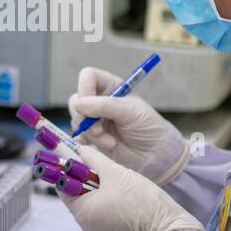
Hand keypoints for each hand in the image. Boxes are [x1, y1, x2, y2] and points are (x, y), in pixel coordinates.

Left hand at [54, 142, 203, 230]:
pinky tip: (117, 189)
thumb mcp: (114, 172)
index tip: (71, 156)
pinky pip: (100, 211)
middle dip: (84, 178)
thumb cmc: (141, 200)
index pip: (63, 187)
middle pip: (75, 195)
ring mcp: (98, 230)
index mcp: (82, 212)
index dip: (67, 170)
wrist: (166, 223)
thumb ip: (94, 158)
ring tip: (110, 176)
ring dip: (95, 188)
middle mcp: (86, 225)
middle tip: (94, 162)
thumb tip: (81, 149)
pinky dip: (104, 199)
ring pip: (89, 202)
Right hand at [68, 67, 189, 183]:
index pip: (88, 77)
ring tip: (110, 141)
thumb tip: (78, 104)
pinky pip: (78, 136)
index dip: (84, 87)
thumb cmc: (148, 127)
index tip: (88, 104)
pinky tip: (106, 145)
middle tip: (99, 129)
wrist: (154, 154)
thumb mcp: (130, 112)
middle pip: (76, 99)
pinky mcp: (91, 136)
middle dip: (84, 117)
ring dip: (90, 132)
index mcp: (111, 86)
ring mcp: (94, 119)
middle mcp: (99, 100)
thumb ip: (104, 105)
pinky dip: (88, 142)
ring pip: (76, 120)